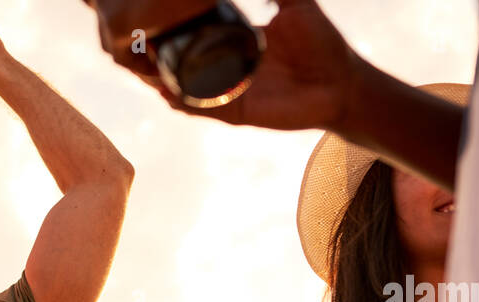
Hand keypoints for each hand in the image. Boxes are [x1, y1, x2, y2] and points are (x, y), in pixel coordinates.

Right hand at [153, 0, 357, 132]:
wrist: (342, 84)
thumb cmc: (323, 43)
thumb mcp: (297, 3)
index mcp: (232, 43)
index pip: (192, 38)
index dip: (168, 32)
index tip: (148, 20)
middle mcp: (224, 70)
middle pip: (179, 66)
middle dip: (153, 59)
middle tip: (136, 44)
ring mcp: (227, 93)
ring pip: (183, 90)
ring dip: (162, 81)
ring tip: (146, 67)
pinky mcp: (235, 113)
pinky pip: (203, 109)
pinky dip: (184, 102)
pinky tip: (168, 91)